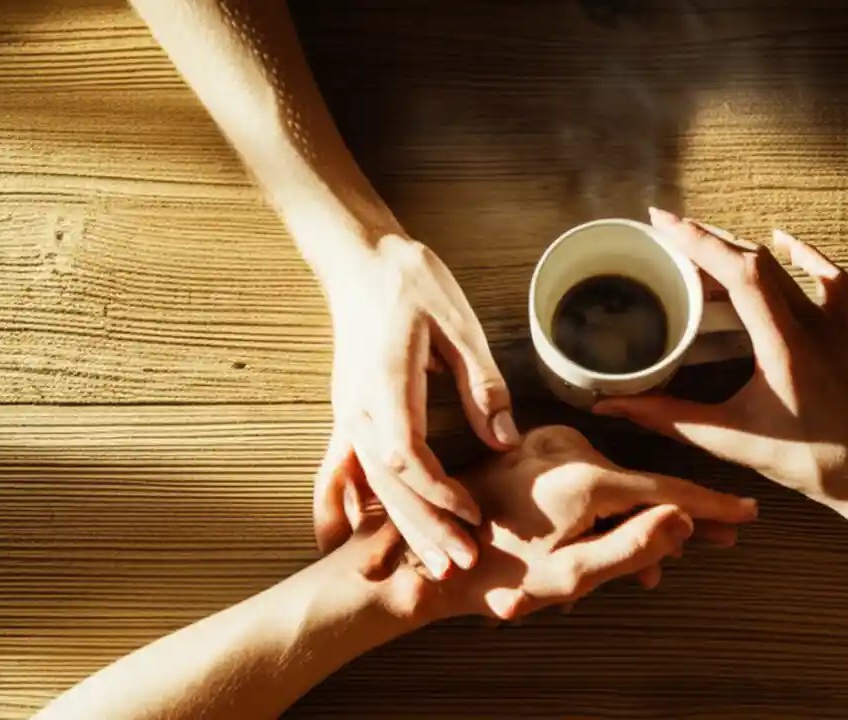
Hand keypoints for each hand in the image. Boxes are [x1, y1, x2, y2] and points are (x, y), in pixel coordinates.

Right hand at [313, 231, 519, 576]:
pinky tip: (341, 540)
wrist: (361, 262)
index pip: (406, 453)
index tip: (471, 514)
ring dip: (400, 527)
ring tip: (431, 564)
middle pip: (388, 483)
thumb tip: (505, 441)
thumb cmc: (412, 285)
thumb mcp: (459, 324)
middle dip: (424, 527)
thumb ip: (481, 385)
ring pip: (371, 483)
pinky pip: (342, 470)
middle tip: (460, 564)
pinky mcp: (348, 415)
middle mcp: (357, 407)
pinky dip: (342, 507)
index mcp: (386, 382)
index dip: (437, 491)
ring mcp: (347, 413)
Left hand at [331, 425, 758, 622]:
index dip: (712, 507)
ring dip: (634, 519)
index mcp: (585, 476)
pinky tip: (607, 539)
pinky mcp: (531, 448)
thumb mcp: (569, 577)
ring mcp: (547, 444)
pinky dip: (604, 507)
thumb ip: (632, 547)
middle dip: (674, 522)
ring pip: (614, 484)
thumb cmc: (492, 575)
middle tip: (716, 546)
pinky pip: (586, 476)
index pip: (668, 490)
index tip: (747, 513)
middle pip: (642, 486)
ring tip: (654, 564)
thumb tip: (685, 522)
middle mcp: (569, 447)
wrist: (422, 556)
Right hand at [594, 208, 847, 503]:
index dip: (700, 242)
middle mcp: (810, 323)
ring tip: (696, 242)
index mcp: (783, 345)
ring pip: (781, 265)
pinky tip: (780, 238)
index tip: (663, 225)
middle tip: (663, 230)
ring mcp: (830, 323)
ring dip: (736, 248)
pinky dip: (801, 252)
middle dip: (706, 238)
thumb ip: (669, 420)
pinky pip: (826, 276)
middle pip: (755, 260)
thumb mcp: (730, 440)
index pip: (741, 273)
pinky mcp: (841, 329)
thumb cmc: (809, 460)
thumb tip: (614, 406)